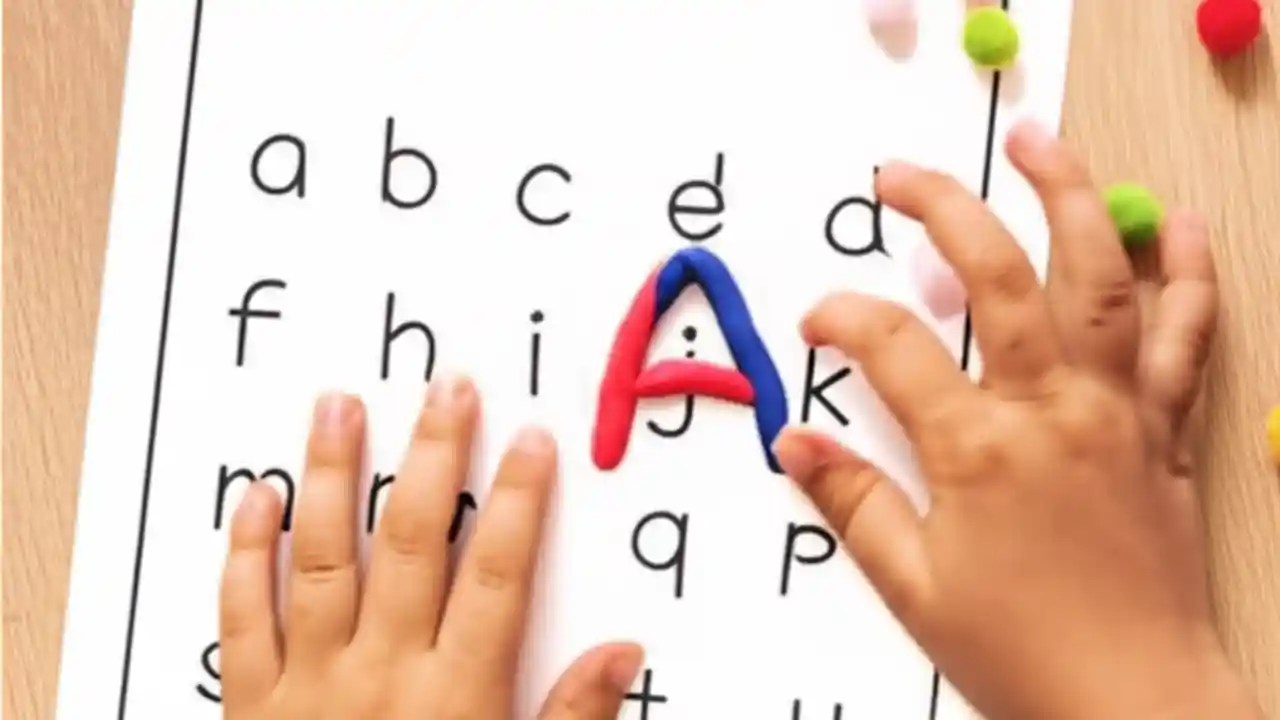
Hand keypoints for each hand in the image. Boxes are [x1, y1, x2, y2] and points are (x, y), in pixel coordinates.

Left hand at [219, 379, 641, 718]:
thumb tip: (621, 654)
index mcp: (454, 699)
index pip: (498, 575)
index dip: (520, 500)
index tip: (532, 440)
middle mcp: (380, 676)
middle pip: (413, 542)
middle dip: (434, 456)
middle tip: (447, 387)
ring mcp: (309, 684)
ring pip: (321, 557)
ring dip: (330, 475)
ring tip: (339, 406)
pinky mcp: (250, 703)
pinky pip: (240, 615)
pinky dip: (245, 552)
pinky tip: (255, 498)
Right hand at [774, 121, 1261, 718]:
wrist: (1135, 704)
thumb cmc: (1023, 654)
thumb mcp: (913, 588)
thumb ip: (851, 501)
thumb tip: (792, 442)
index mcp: (979, 450)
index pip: (892, 349)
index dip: (842, 318)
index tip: (818, 318)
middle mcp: (1053, 410)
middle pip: (999, 276)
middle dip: (942, 208)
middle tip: (899, 176)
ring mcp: (1118, 411)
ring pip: (1102, 279)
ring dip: (1069, 198)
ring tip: (1035, 144)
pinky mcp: (1165, 431)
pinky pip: (1188, 337)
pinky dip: (1189, 275)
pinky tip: (1177, 227)